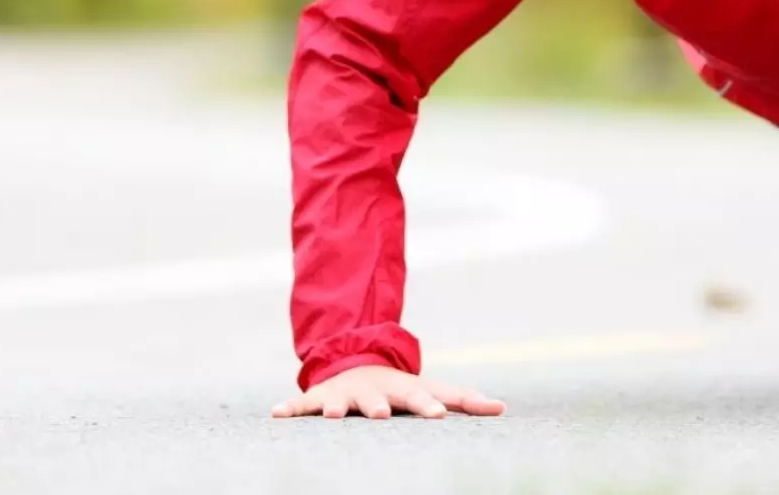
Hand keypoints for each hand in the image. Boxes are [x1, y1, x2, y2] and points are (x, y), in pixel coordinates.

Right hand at [270, 364, 505, 419]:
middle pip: (375, 402)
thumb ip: (465, 400)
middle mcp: (372, 392)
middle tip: (380, 417)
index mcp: (401, 391)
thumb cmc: (400, 387)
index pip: (419, 399)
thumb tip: (503, 407)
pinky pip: (301, 405)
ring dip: (335, 409)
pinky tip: (275, 415)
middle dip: (376, 408)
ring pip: (338, 403)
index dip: (428, 407)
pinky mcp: (319, 398)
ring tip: (334, 416)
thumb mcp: (431, 390)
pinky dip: (289, 409)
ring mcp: (344, 395)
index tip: (439, 416)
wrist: (357, 362)